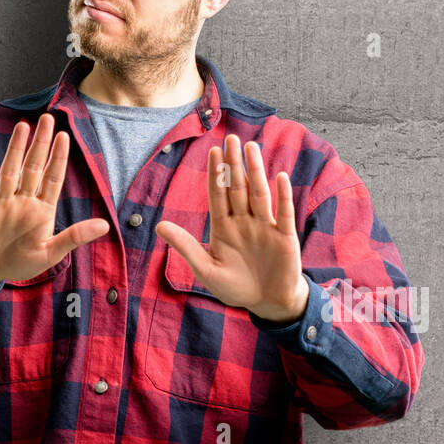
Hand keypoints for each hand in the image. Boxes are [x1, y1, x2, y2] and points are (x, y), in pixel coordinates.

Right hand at [0, 113, 110, 292]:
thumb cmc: (19, 263)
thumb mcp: (50, 253)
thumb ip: (75, 237)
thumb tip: (105, 225)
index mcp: (42, 211)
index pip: (52, 179)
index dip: (58, 158)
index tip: (64, 136)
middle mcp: (23, 201)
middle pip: (33, 167)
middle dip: (40, 144)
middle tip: (47, 118)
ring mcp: (1, 203)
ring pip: (9, 170)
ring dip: (15, 149)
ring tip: (23, 126)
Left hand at [155, 134, 307, 322]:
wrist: (268, 304)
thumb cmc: (236, 287)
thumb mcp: (206, 270)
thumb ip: (186, 247)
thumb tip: (159, 225)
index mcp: (224, 227)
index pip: (218, 195)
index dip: (215, 174)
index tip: (212, 151)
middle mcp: (244, 222)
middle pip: (238, 188)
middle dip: (233, 165)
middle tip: (230, 138)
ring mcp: (265, 227)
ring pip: (259, 194)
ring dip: (256, 172)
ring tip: (252, 149)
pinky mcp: (285, 237)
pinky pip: (284, 213)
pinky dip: (283, 196)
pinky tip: (280, 177)